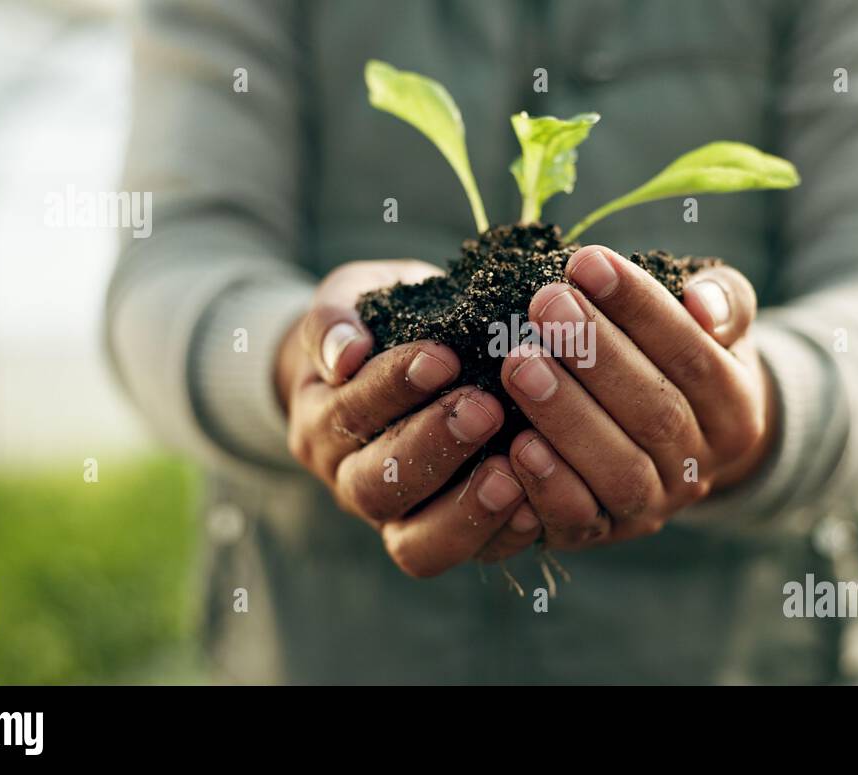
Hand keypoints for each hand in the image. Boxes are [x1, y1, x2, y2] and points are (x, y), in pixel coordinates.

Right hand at [277, 260, 539, 576]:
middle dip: (431, 449)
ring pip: (416, 543)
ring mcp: (399, 519)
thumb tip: (345, 355)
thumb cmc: (383, 322)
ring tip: (510, 471)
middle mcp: (351, 480)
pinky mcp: (450, 539)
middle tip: (485, 409)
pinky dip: (501, 537)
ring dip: (465, 509)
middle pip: (376, 487)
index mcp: (323, 423)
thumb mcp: (352, 299)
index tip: (441, 357)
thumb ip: (336, 318)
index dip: (391, 388)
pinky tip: (534, 506)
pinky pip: (469, 556)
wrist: (399, 362)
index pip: (348, 415)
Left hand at [498, 245, 777, 549]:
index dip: (640, 309)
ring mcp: (653, 507)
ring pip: (619, 470)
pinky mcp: (604, 533)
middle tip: (544, 303)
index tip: (587, 262)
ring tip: (519, 363)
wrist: (678, 441)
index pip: (692, 355)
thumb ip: (722, 300)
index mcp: (736, 408)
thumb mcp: (717, 322)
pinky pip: (580, 520)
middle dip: (595, 355)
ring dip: (566, 416)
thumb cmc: (684, 358)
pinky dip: (549, 487)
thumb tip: (702, 302)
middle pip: (654, 413)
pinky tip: (514, 444)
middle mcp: (701, 466)